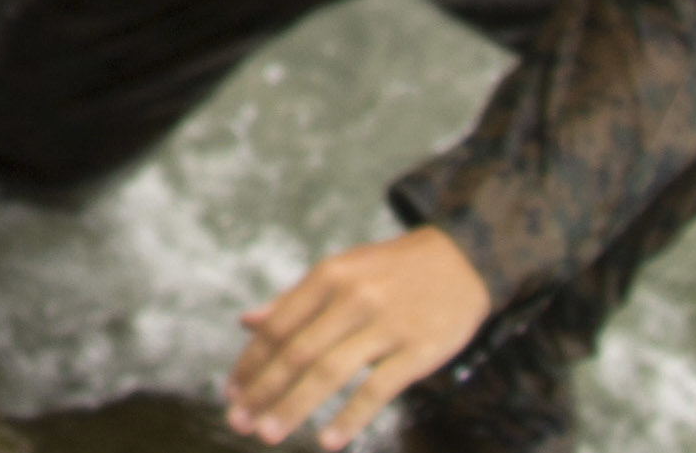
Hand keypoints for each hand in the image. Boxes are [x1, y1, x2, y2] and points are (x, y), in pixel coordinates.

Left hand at [223, 228, 490, 443]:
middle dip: (262, 391)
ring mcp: (386, 326)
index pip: (278, 326)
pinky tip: (328, 441)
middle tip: (238, 422)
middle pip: (297, 353)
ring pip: (329, 373)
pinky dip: (350, 417)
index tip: (232, 392)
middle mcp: (353, 299)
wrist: (464, 260)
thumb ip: (295, 300)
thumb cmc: (392, 271)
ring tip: (268, 433)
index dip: (251, 362)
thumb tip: (247, 322)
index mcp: (329, 277)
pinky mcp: (417, 351)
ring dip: (294, 406)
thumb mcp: (342, 270)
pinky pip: (377, 389)